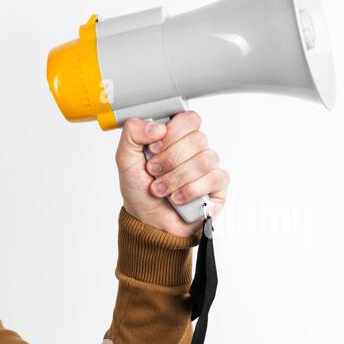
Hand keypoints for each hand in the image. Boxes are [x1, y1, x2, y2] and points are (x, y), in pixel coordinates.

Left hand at [116, 111, 228, 237]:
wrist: (148, 223)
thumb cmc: (140, 191)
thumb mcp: (126, 160)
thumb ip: (132, 134)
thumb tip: (156, 126)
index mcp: (176, 138)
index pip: (189, 119)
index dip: (172, 133)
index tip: (153, 148)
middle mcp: (195, 150)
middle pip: (197, 139)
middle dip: (169, 160)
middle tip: (153, 172)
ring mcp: (208, 168)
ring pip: (204, 160)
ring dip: (177, 178)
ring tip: (161, 190)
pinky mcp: (217, 187)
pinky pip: (215, 179)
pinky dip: (191, 190)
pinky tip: (178, 198)